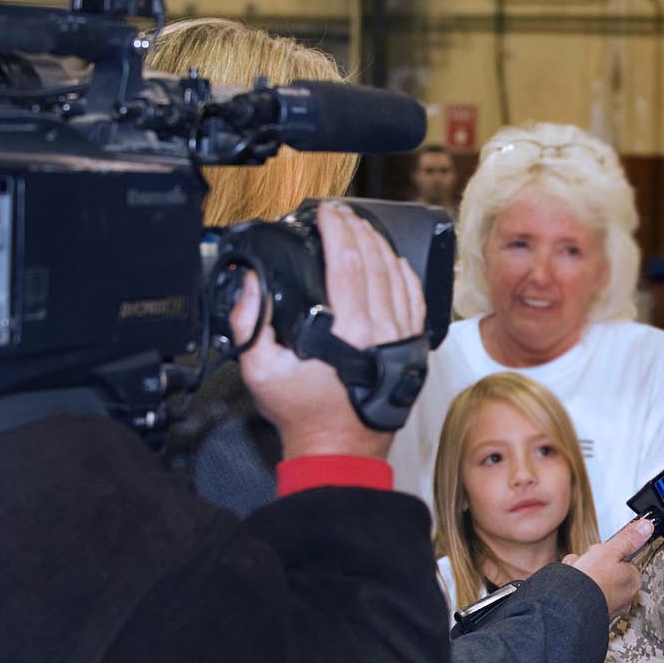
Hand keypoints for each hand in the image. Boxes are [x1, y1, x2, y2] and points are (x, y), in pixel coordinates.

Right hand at [232, 202, 424, 460]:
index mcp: (349, 330)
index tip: (326, 213)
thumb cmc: (306, 414)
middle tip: (341, 213)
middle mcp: (381, 329)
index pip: (347, 261)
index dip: (337, 229)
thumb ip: (250, 322)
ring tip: (362, 227)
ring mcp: (401, 338)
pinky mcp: (411, 348)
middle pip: (373, 261)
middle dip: (356, 229)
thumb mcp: (262, 370)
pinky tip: (393, 260)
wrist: (341, 449)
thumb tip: (248, 283)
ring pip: (397, 276)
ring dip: (379, 245)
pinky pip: (415, 300)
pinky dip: (405, 273)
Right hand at [564, 517, 652, 617]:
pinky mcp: (593, 614)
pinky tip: (569, 586)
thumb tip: (646, 527)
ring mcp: (608, 607)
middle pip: (609, 570)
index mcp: (632, 581)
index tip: (600, 553)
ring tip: (575, 574)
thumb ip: (628, 539)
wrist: (568, 610)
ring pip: (594, 582)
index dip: (609, 553)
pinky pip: (584, 594)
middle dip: (594, 563)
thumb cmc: (591, 584)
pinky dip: (576, 588)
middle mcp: (624, 597)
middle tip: (586, 563)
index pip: (624, 560)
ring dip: (582, 574)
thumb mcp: (609, 551)